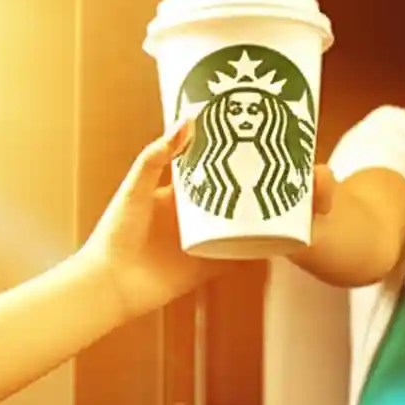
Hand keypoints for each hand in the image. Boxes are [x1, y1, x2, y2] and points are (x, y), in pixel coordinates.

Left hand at [74, 121, 334, 318]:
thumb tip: (187, 120)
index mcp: (177, 192)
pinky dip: (262, 248)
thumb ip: (158, 156)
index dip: (230, 151)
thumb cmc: (116, 232)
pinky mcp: (211, 265)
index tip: (253, 132)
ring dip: (263, 214)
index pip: (210, 166)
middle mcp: (194, 215)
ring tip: (294, 196)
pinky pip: (243, 256)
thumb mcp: (136, 187)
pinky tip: (284, 237)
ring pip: (242, 223)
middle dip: (255, 182)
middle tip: (285, 163)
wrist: (111, 284)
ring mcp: (205, 240)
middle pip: (232, 193)